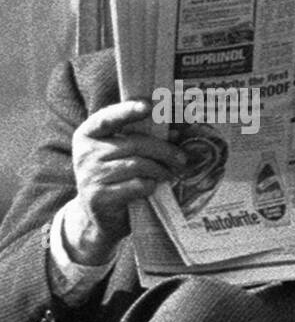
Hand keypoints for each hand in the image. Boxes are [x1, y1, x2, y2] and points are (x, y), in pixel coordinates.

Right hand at [66, 100, 186, 264]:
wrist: (98, 215)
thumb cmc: (116, 177)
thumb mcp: (122, 154)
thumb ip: (143, 139)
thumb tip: (176, 131)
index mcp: (88, 134)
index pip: (108, 118)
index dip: (128, 111)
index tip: (149, 106)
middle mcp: (85, 152)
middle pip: (134, 143)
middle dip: (164, 150)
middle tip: (182, 159)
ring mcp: (90, 175)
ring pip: (137, 165)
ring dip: (160, 170)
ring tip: (169, 174)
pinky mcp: (100, 197)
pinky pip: (136, 185)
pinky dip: (150, 185)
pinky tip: (151, 187)